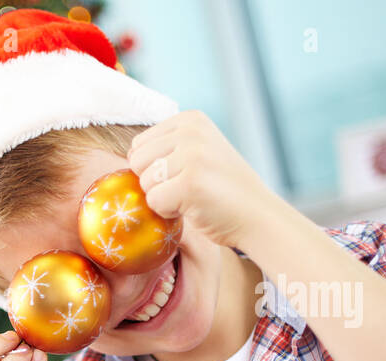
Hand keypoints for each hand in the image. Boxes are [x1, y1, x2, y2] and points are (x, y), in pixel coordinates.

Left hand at [125, 109, 281, 250]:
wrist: (257, 215)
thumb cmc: (222, 190)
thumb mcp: (199, 152)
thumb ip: (168, 148)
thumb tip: (128, 154)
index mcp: (190, 119)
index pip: (139, 144)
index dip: (153, 168)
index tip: (184, 174)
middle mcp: (191, 131)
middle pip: (136, 162)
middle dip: (154, 183)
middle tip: (186, 189)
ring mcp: (192, 155)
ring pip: (144, 183)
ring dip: (163, 198)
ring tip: (192, 197)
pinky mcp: (190, 182)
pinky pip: (154, 202)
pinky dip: (168, 212)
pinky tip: (193, 207)